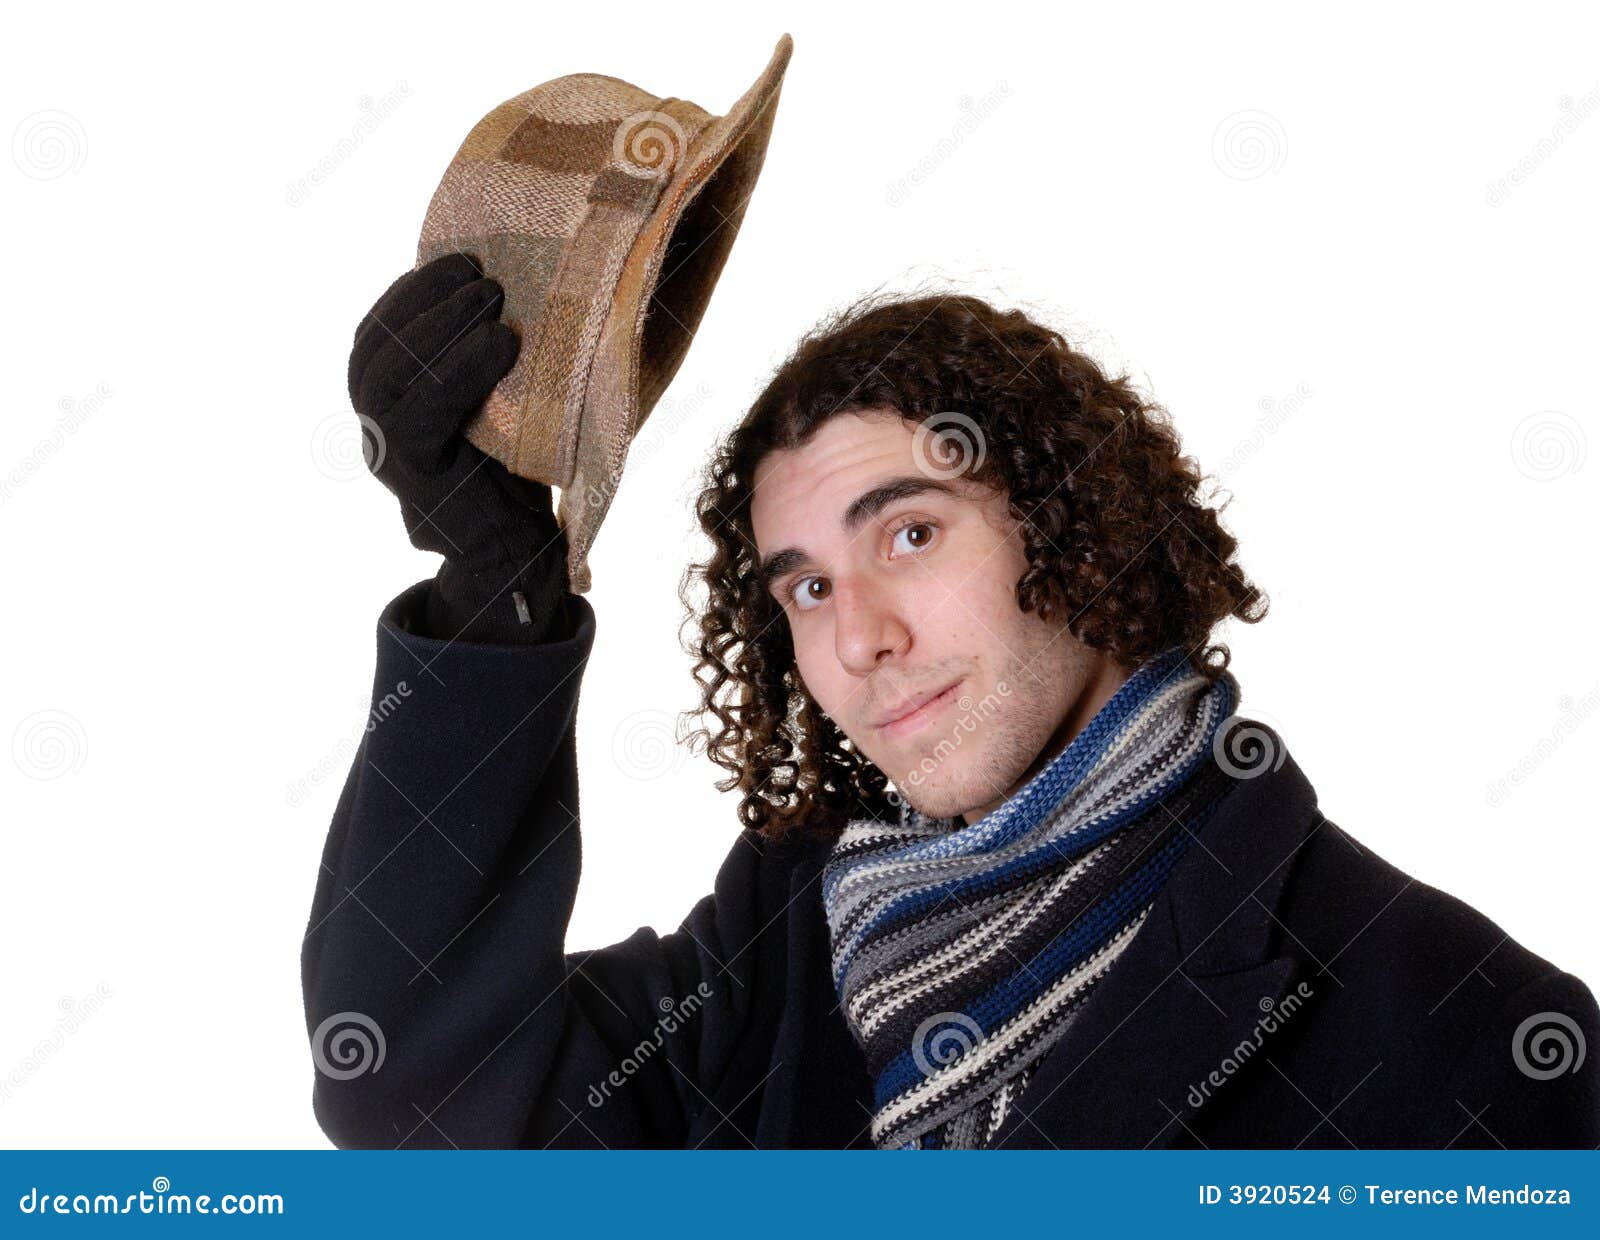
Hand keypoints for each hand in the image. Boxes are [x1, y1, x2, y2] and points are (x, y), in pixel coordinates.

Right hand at [348, 252, 567, 641]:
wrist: (518, 546)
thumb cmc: (511, 465)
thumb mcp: (490, 397)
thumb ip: (472, 354)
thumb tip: (497, 280)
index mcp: (383, 399)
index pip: (378, 330)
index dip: (412, 290)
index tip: (459, 259)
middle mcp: (374, 423)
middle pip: (379, 345)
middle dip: (428, 300)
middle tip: (480, 274)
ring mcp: (386, 451)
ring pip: (395, 373)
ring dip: (443, 326)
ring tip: (491, 297)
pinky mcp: (412, 476)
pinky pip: (425, 413)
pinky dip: (461, 371)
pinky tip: (500, 344)